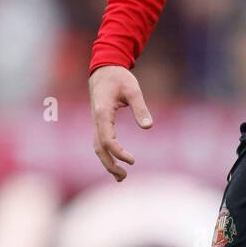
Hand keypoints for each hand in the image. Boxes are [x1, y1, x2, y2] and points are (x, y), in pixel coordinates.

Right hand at [89, 65, 152, 180]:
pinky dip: (107, 154)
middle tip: (124, 176)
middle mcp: (96, 120)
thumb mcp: (133, 90)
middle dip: (109, 164)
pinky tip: (117, 162)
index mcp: (103, 113)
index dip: (119, 153)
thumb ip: (140, 108)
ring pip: (97, 146)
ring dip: (107, 162)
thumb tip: (148, 127)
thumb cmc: (119, 78)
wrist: (104, 69)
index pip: (108, 140)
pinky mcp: (100, 122)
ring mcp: (96, 122)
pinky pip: (100, 141)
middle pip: (99, 148)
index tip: (132, 160)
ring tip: (121, 177)